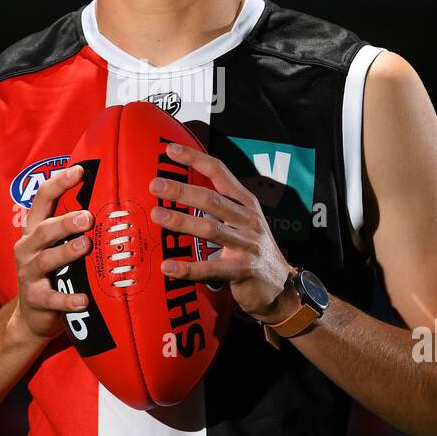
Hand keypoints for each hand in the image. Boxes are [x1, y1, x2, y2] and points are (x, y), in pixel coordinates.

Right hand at [11, 164, 92, 342]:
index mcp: (35, 229)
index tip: (79, 171)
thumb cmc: (54, 271)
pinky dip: (67, 299)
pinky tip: (84, 299)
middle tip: (87, 217)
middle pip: (43, 230)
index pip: (43, 200)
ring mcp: (29, 273)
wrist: (34, 315)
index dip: (59, 183)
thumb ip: (74, 225)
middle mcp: (28, 247)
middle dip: (65, 222)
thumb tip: (111, 196)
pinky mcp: (35, 299)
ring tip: (85, 246)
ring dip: (66, 252)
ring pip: (45, 260)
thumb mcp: (58, 244)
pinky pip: (52, 298)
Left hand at [147, 141, 292, 319]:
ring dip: (182, 222)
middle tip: (155, 185)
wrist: (280, 286)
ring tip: (157, 215)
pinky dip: (187, 268)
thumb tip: (181, 189)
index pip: (220, 173)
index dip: (195, 159)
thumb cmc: (253, 248)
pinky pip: (210, 269)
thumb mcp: (245, 220)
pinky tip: (167, 266)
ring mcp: (247, 246)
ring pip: (211, 230)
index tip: (170, 149)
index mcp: (247, 203)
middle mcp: (249, 220)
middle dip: (182, 191)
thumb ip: (221, 204)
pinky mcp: (242, 272)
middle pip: (212, 200)